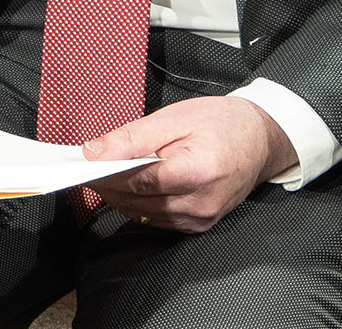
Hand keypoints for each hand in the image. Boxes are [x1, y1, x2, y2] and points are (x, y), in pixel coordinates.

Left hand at [82, 96, 296, 231]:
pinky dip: (137, 203)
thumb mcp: (175, 117)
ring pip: (142, 214)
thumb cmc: (222, 123)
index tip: (82, 162)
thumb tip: (95, 151)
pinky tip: (127, 185)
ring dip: (119, 196)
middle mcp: (202, 203)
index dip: (106, 173)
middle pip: (138, 201)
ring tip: (103, 172)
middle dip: (107, 184)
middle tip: (85, 165)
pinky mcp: (198, 225)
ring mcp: (201, 218)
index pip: (140, 181)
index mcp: (200, 172)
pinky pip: (155, 219)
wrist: (260, 140)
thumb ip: (132, 137)